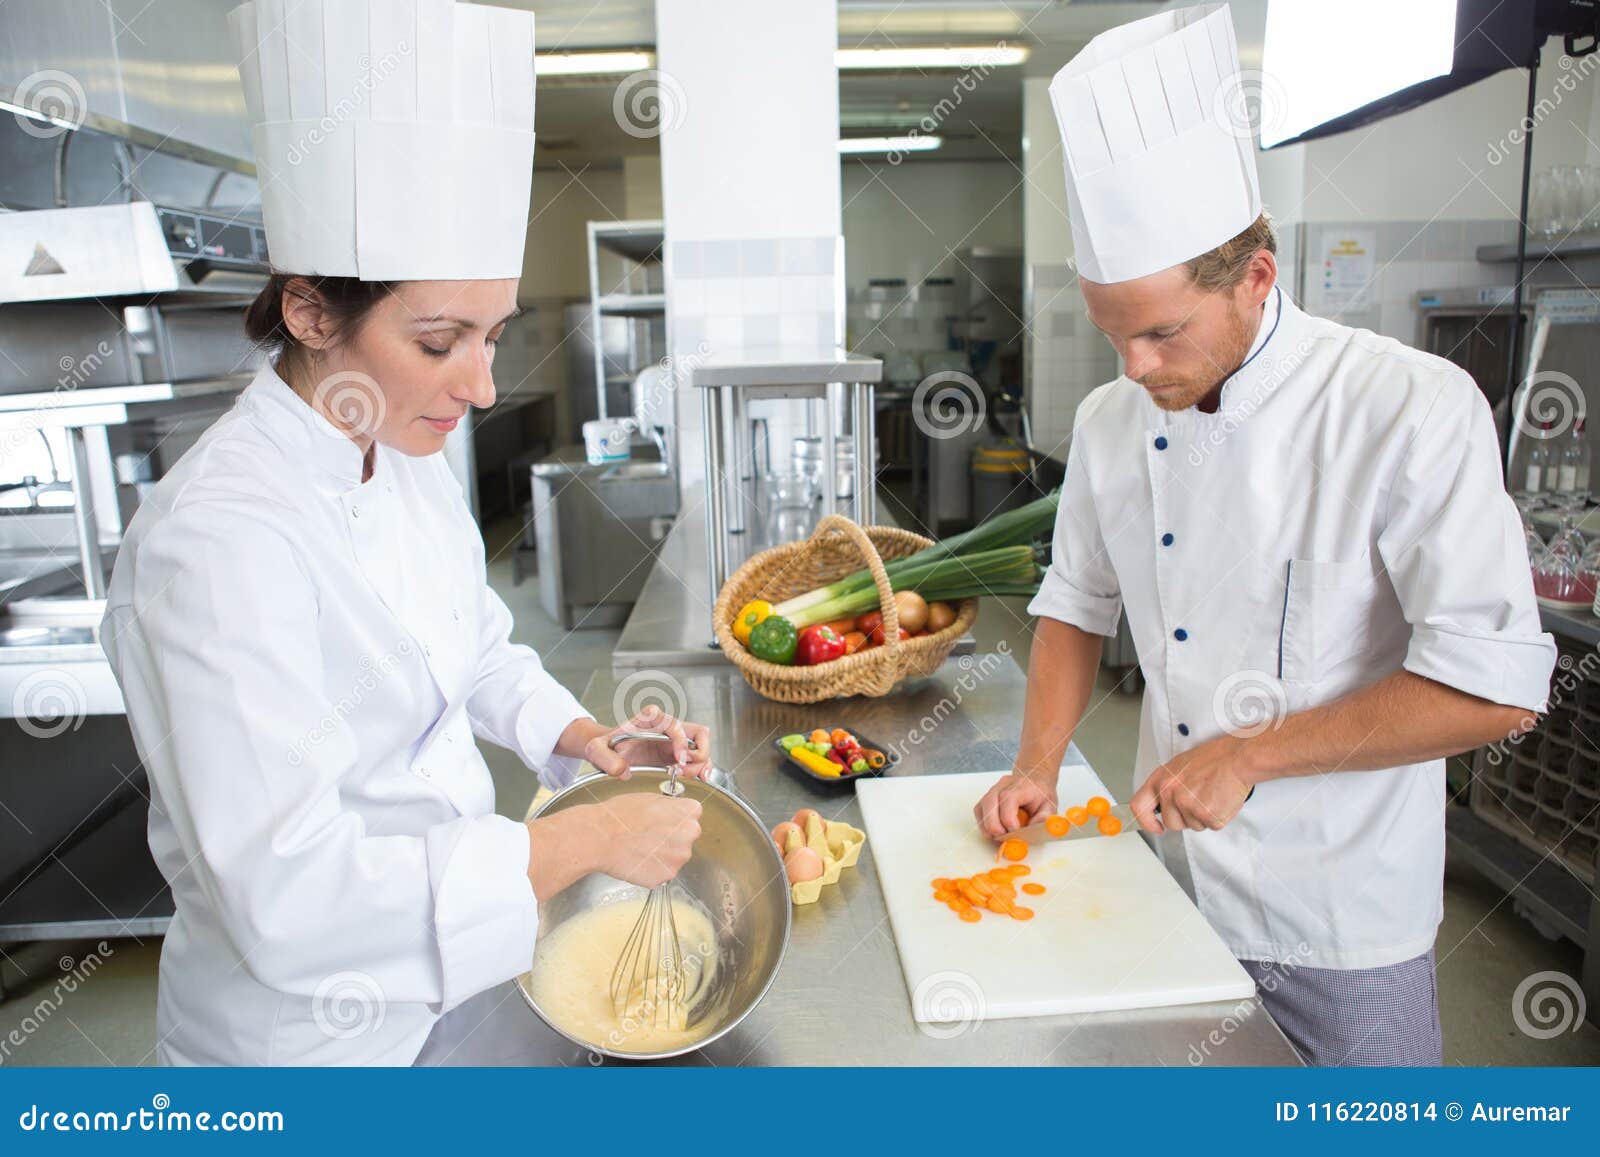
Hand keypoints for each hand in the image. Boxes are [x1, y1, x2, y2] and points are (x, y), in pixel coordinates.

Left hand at [584, 705, 712, 780]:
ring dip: (700, 763)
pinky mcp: (677, 752)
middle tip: (682, 771)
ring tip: (683, 775)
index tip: (678, 760)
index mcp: (650, 718)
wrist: (607, 752)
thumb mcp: (596, 750)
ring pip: (702, 746)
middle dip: (697, 754)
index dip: (680, 741)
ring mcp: (674, 739)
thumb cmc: (604, 746)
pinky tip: (693, 777)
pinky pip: (699, 758)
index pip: (674, 724)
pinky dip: (701, 768)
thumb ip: (605, 759)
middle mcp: (667, 725)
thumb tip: (622, 771)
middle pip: (698, 733)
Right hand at [593, 793, 703, 887]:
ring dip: (663, 855)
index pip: (692, 816)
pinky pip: (663, 872)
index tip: (664, 821)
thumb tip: (675, 812)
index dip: (675, 819)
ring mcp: (679, 857)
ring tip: (641, 848)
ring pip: (675, 857)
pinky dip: (653, 869)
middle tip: (650, 836)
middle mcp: (690, 834)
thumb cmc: (620, 815)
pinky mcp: (666, 876)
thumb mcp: (650, 797)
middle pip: (686, 838)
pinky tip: (639, 860)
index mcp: (689, 811)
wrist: (601, 837)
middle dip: (672, 838)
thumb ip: (671, 807)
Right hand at [973, 772, 1057, 839]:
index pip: (1008, 798)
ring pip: (982, 806)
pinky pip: (979, 810)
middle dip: (993, 824)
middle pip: (990, 801)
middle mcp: (1004, 785)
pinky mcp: (987, 798)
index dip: (1008, 817)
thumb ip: (1045, 817)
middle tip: (1003, 837)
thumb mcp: (1051, 805)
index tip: (1014, 831)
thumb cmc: (1041, 794)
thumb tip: (1035, 828)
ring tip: (998, 836)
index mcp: (1022, 786)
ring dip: (987, 825)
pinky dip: (983, 824)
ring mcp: (994, 790)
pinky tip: (993, 831)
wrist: (1034, 780)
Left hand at [1130, 734, 1254, 834]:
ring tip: (1212, 795)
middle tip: (1200, 799)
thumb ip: (1167, 785)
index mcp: (1161, 779)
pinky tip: (1221, 799)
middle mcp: (1170, 793)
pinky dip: (1218, 817)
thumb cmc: (1213, 758)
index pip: (1139, 806)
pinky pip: (1210, 826)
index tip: (1156, 827)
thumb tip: (1161, 803)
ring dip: (1203, 817)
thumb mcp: (1179, 766)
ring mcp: (1188, 805)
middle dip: (1185, 818)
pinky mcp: (1206, 815)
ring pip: (1193, 826)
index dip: (1146, 821)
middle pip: (1171, 823)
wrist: (1237, 758)